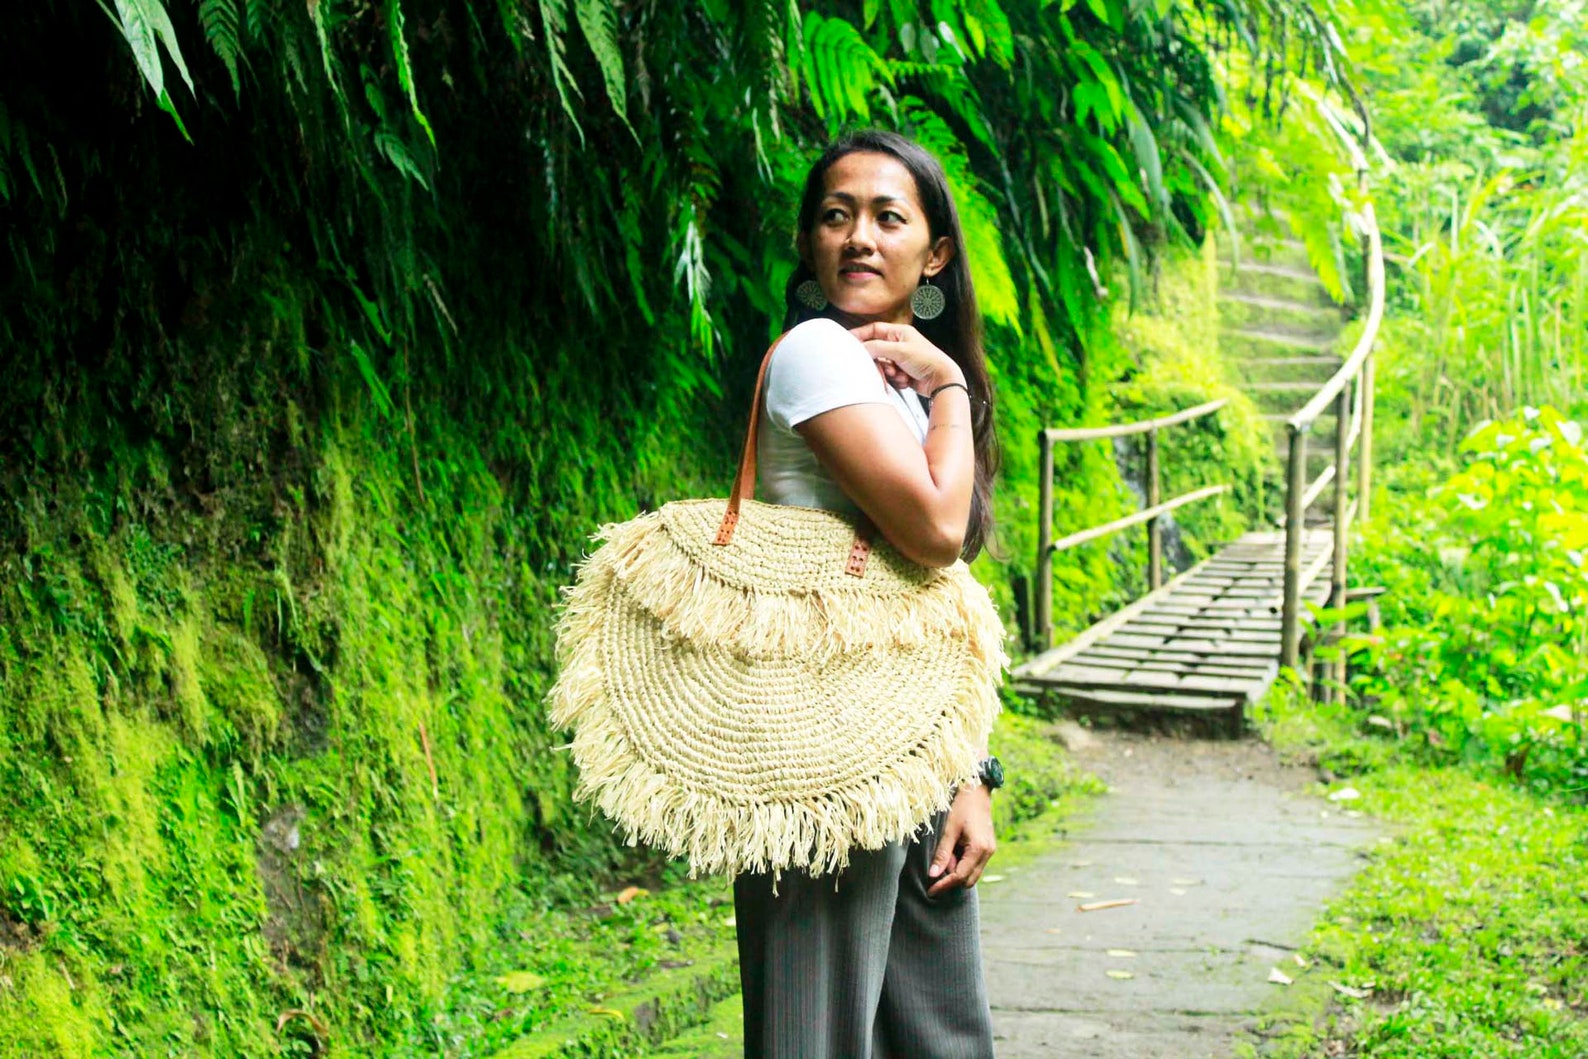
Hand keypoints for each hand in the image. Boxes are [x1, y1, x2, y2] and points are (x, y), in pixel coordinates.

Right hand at [850, 321, 965, 397]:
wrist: (942, 381)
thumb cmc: (927, 361)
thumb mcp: (899, 350)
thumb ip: (876, 347)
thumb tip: (860, 348)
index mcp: (900, 332)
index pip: (874, 329)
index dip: (860, 335)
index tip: (848, 343)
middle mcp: (899, 344)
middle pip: (876, 351)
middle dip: (880, 362)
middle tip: (886, 367)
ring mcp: (901, 359)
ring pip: (882, 366)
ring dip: (890, 373)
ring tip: (901, 375)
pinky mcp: (903, 373)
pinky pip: (890, 377)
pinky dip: (896, 380)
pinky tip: (907, 380)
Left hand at [927, 783, 995, 896]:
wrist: (977, 791)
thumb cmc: (962, 807)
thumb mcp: (949, 830)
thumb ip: (942, 853)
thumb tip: (933, 875)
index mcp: (979, 849)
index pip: (960, 876)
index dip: (944, 885)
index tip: (930, 890)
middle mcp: (988, 853)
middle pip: (968, 880)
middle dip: (951, 879)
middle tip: (937, 867)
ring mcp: (990, 851)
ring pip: (972, 874)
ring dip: (957, 871)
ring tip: (946, 855)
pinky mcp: (988, 848)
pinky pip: (975, 865)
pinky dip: (963, 864)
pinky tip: (954, 852)